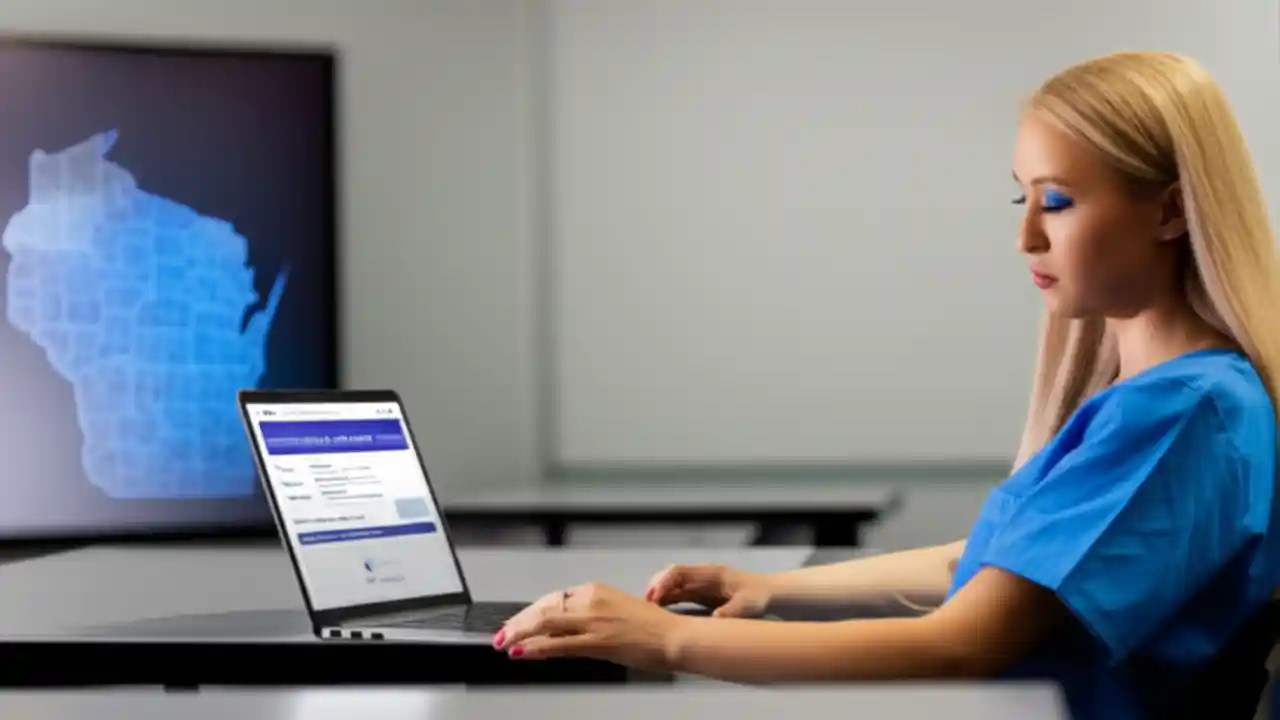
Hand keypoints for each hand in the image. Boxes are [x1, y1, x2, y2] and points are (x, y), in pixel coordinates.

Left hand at [494, 582, 688, 671]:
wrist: (673, 637)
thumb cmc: (652, 628)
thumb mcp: (616, 613)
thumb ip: (590, 617)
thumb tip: (566, 630)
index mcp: (595, 590)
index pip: (552, 599)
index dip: (530, 612)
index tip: (518, 621)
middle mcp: (590, 600)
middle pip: (544, 608)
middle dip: (519, 622)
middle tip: (502, 633)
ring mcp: (592, 620)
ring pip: (545, 623)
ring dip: (519, 634)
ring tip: (504, 642)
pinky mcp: (596, 640)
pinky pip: (558, 643)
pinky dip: (535, 648)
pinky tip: (522, 652)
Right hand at [644, 563, 772, 616]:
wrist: (768, 593)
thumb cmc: (758, 596)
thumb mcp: (748, 604)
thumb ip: (731, 611)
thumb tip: (715, 619)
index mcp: (710, 573)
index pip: (679, 571)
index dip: (664, 582)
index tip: (654, 596)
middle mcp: (701, 575)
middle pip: (670, 574)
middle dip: (656, 586)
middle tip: (646, 604)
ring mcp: (700, 583)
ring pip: (672, 583)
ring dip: (659, 593)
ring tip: (648, 610)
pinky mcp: (700, 593)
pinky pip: (678, 593)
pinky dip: (666, 599)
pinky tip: (659, 611)